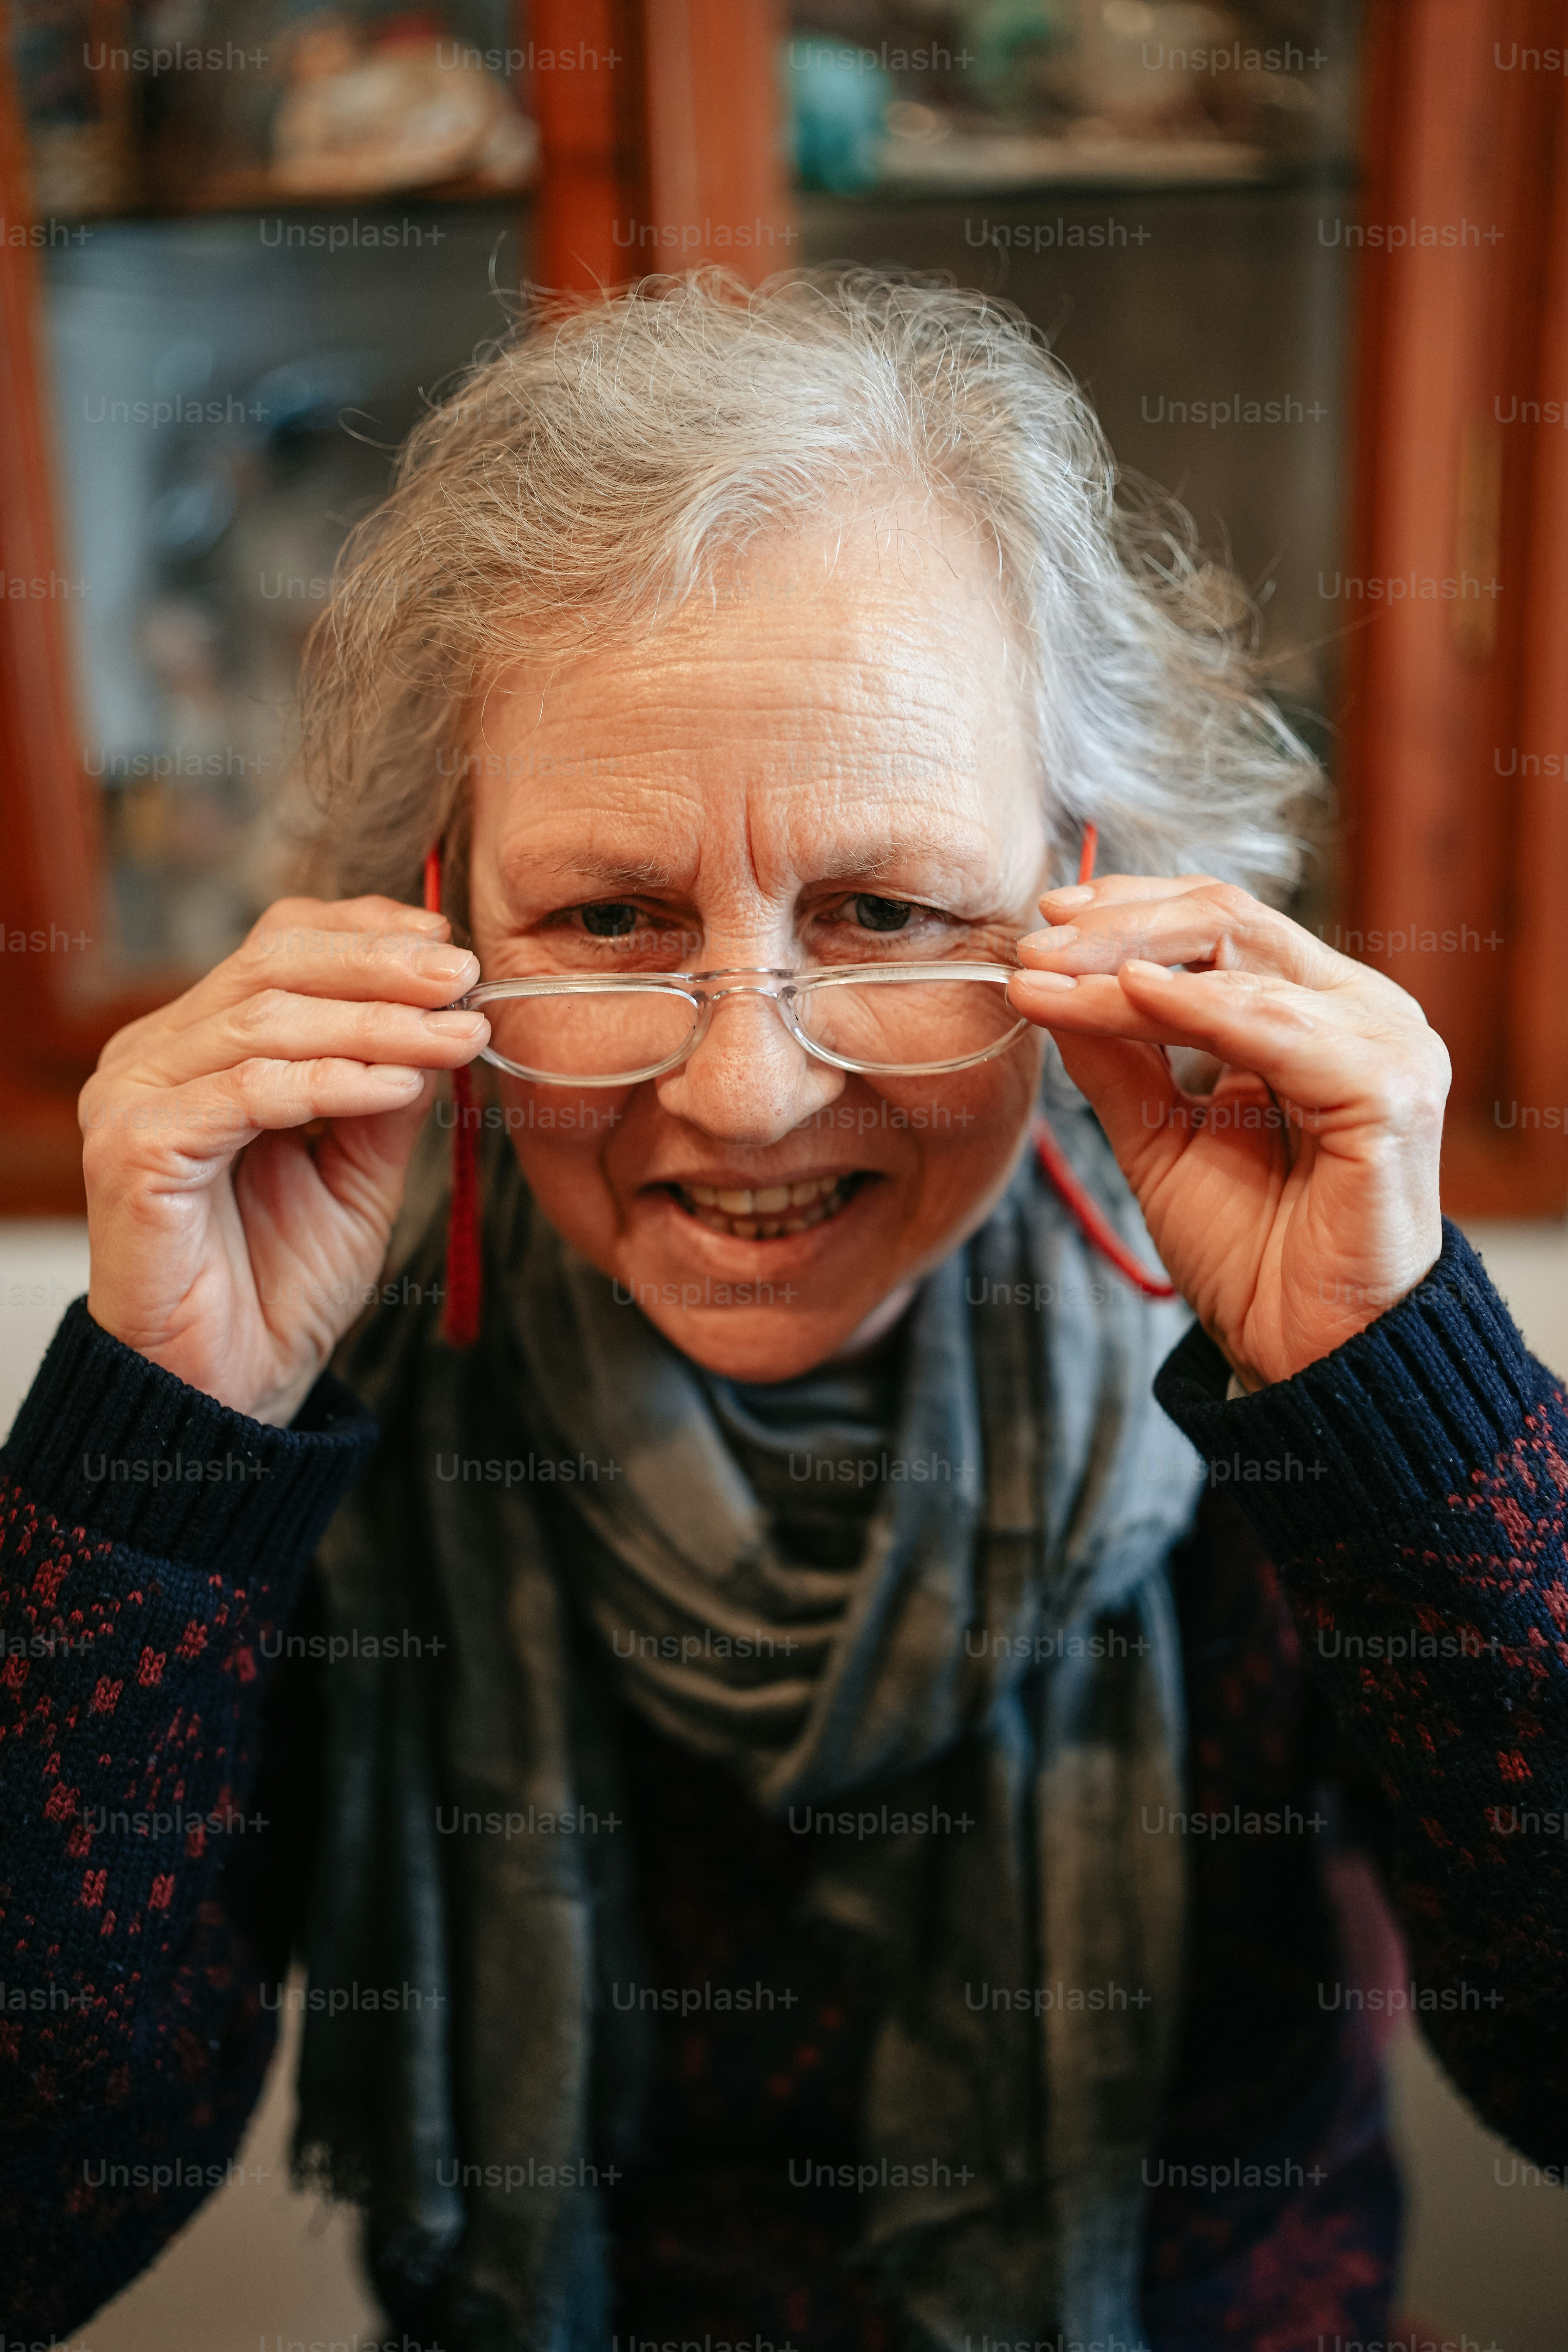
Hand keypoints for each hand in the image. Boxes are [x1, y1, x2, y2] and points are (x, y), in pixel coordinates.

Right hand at [82, 897, 489, 1425]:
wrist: (234, 1382)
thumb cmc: (286, 1279)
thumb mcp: (361, 1167)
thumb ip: (387, 1087)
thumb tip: (445, 1010)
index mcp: (199, 1043)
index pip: (279, 945)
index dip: (366, 934)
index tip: (453, 947)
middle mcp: (153, 1055)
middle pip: (272, 966)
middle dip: (381, 967)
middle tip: (466, 978)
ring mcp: (131, 1097)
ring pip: (265, 1023)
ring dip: (376, 1024)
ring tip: (456, 1036)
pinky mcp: (133, 1149)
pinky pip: (246, 1092)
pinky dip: (331, 1081)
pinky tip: (400, 1085)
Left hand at [1008, 875, 1448, 1388]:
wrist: (1302, 1347)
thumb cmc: (1248, 1248)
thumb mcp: (1157, 1134)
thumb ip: (1116, 1058)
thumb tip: (1045, 981)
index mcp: (1315, 1010)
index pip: (1219, 924)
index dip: (1129, 911)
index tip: (1043, 923)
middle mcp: (1359, 1010)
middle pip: (1228, 922)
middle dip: (1118, 928)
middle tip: (1033, 946)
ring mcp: (1384, 1042)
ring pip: (1240, 962)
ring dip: (1129, 964)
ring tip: (1047, 975)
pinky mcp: (1389, 1090)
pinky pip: (1276, 1028)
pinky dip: (1198, 1007)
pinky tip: (1129, 994)